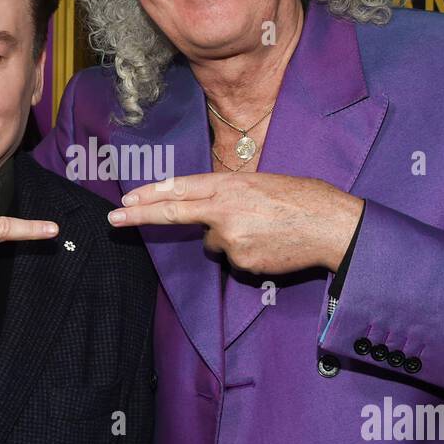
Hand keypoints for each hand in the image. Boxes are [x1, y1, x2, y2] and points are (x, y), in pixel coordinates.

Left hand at [107, 172, 362, 275]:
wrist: (330, 224)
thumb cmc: (301, 198)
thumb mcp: (260, 183)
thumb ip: (229, 194)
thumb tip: (208, 214)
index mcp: (230, 183)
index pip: (180, 188)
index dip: (151, 194)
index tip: (127, 199)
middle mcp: (224, 208)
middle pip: (174, 212)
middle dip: (139, 216)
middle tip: (113, 219)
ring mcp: (230, 236)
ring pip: (214, 242)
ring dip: (230, 238)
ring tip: (264, 229)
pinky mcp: (241, 260)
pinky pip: (233, 260)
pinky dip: (247, 254)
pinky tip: (269, 245)